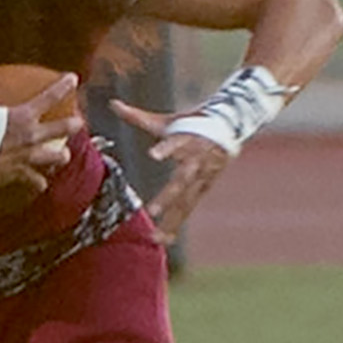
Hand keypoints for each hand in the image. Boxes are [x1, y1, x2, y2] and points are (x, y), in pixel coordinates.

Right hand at [0, 67, 82, 195]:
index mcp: (23, 116)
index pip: (50, 97)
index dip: (64, 86)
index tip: (73, 79)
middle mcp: (31, 136)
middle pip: (62, 129)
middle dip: (74, 125)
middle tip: (78, 123)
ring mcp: (27, 156)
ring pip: (56, 157)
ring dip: (61, 156)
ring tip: (64, 156)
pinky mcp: (19, 174)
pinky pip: (35, 181)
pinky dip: (38, 183)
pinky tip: (41, 184)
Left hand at [108, 98, 230, 243]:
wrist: (229, 127)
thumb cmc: (190, 123)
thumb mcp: (165, 120)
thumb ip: (137, 116)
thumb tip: (113, 103)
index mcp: (188, 138)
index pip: (176, 143)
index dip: (167, 148)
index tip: (153, 155)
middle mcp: (198, 159)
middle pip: (182, 180)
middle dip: (169, 196)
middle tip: (153, 210)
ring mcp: (203, 176)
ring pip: (187, 200)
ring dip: (173, 218)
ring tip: (157, 236)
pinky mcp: (205, 187)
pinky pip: (189, 208)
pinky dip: (177, 223)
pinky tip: (165, 239)